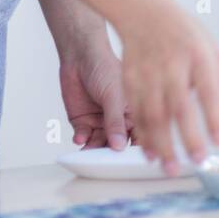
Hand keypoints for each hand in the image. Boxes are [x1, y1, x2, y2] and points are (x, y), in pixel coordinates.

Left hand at [58, 33, 131, 150]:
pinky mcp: (83, 122)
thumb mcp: (114, 95)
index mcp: (134, 113)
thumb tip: (118, 145)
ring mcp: (100, 122)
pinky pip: (83, 137)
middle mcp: (118, 120)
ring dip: (94, 148)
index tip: (130, 160)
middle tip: (105, 159)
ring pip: (99, 143)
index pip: (139, 136)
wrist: (80, 57)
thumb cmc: (105, 68)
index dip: (136, 149)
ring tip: (89, 150)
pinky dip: (81, 139)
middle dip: (111, 152)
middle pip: (118, 144)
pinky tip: (80, 138)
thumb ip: (115, 121)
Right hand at [116, 0, 218, 173]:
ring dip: (163, 145)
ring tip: (172, 167)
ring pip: (154, 116)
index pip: (210, 89)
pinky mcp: (130, 81)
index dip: (215, 117)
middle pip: (180, 107)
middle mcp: (173, 65)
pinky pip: (136, 114)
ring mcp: (149, 73)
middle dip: (190, 138)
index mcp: (199, 55)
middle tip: (198, 161)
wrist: (143, 11)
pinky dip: (143, 136)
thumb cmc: (183, 34)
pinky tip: (151, 153)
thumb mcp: (211, 48)